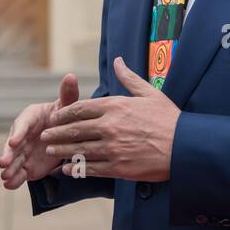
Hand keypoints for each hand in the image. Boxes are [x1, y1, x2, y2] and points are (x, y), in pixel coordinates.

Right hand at [0, 73, 78, 189]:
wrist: (64, 134)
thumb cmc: (63, 116)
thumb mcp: (66, 105)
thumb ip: (67, 94)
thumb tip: (71, 76)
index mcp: (30, 117)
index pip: (22, 124)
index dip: (18, 133)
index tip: (14, 142)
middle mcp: (23, 135)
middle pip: (13, 145)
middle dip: (8, 154)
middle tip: (3, 162)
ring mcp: (24, 152)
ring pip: (14, 161)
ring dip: (9, 169)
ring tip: (6, 176)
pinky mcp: (28, 166)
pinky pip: (20, 173)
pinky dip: (14, 179)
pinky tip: (9, 185)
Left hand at [38, 56, 180, 182]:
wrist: (185, 147)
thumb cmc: (169, 119)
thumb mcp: (150, 93)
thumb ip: (129, 78)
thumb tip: (118, 60)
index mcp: (116, 106)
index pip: (81, 108)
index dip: (64, 113)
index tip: (55, 117)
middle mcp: (110, 126)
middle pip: (75, 129)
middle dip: (57, 133)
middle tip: (45, 135)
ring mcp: (112, 148)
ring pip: (79, 149)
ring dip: (62, 151)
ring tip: (51, 151)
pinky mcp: (117, 167)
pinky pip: (90, 168)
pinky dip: (76, 169)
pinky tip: (66, 169)